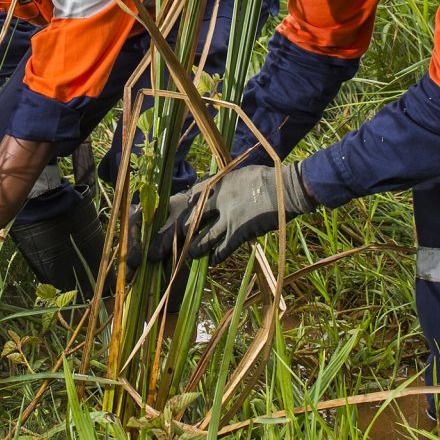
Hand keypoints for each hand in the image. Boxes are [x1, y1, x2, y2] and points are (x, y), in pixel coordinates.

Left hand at [146, 164, 316, 267]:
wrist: (284, 189)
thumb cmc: (263, 178)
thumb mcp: (236, 175)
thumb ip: (220, 185)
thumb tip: (207, 191)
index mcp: (215, 184)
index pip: (186, 199)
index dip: (173, 211)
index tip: (161, 219)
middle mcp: (216, 201)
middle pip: (187, 221)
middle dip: (171, 236)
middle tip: (156, 249)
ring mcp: (227, 218)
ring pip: (202, 238)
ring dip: (194, 248)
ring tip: (186, 255)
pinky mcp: (239, 232)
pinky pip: (223, 248)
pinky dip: (216, 256)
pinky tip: (211, 263)